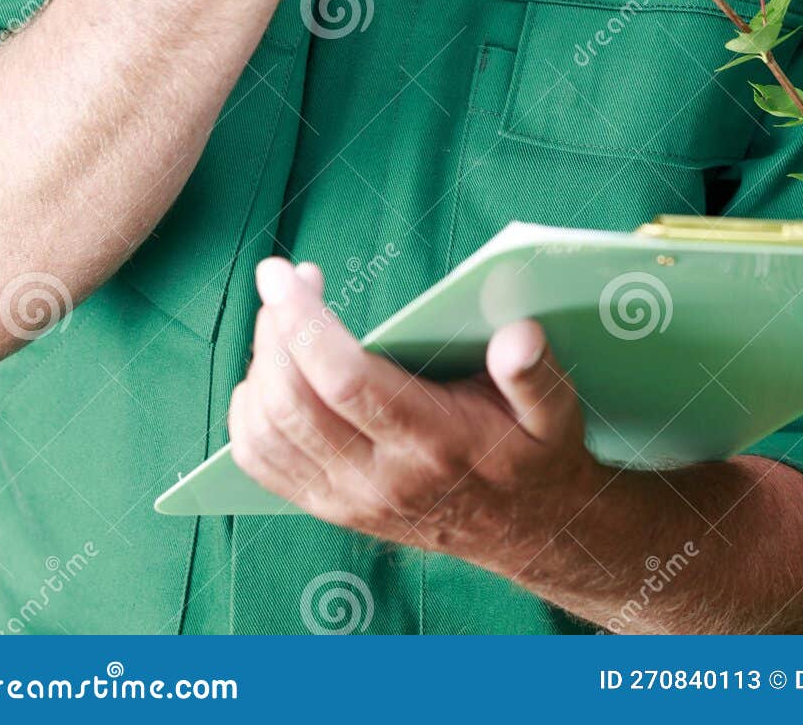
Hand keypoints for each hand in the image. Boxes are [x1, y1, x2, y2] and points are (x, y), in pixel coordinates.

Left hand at [227, 258, 604, 574]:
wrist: (528, 531)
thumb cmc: (533, 452)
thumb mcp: (554, 409)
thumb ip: (535, 371)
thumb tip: (519, 334)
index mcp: (431, 441)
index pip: (344, 380)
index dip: (305, 323)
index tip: (284, 272)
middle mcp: (379, 478)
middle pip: (291, 403)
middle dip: (275, 330)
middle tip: (289, 280)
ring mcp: (348, 500)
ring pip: (266, 433)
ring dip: (260, 364)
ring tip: (282, 316)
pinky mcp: (330, 508)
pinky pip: (262, 462)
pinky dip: (249, 411)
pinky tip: (270, 370)